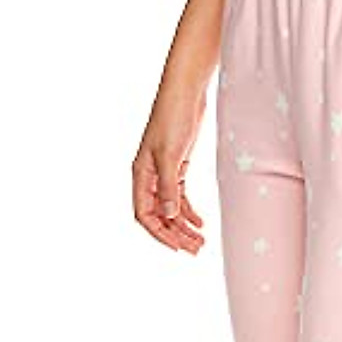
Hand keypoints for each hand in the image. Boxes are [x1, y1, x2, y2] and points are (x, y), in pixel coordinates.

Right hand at [132, 86, 207, 254]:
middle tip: (195, 250)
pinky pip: (180, 196)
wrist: (185, 92)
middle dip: (175, 234)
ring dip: (184, 226)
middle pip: (159, 215)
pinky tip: (201, 222)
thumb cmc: (173, 117)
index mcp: (140, 174)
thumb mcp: (171, 155)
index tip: (177, 247)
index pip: (144, 214)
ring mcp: (163, 172)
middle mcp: (148, 176)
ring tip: (201, 241)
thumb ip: (169, 187)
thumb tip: (168, 215)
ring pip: (170, 208)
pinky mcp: (177, 166)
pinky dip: (190, 211)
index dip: (159, 233)